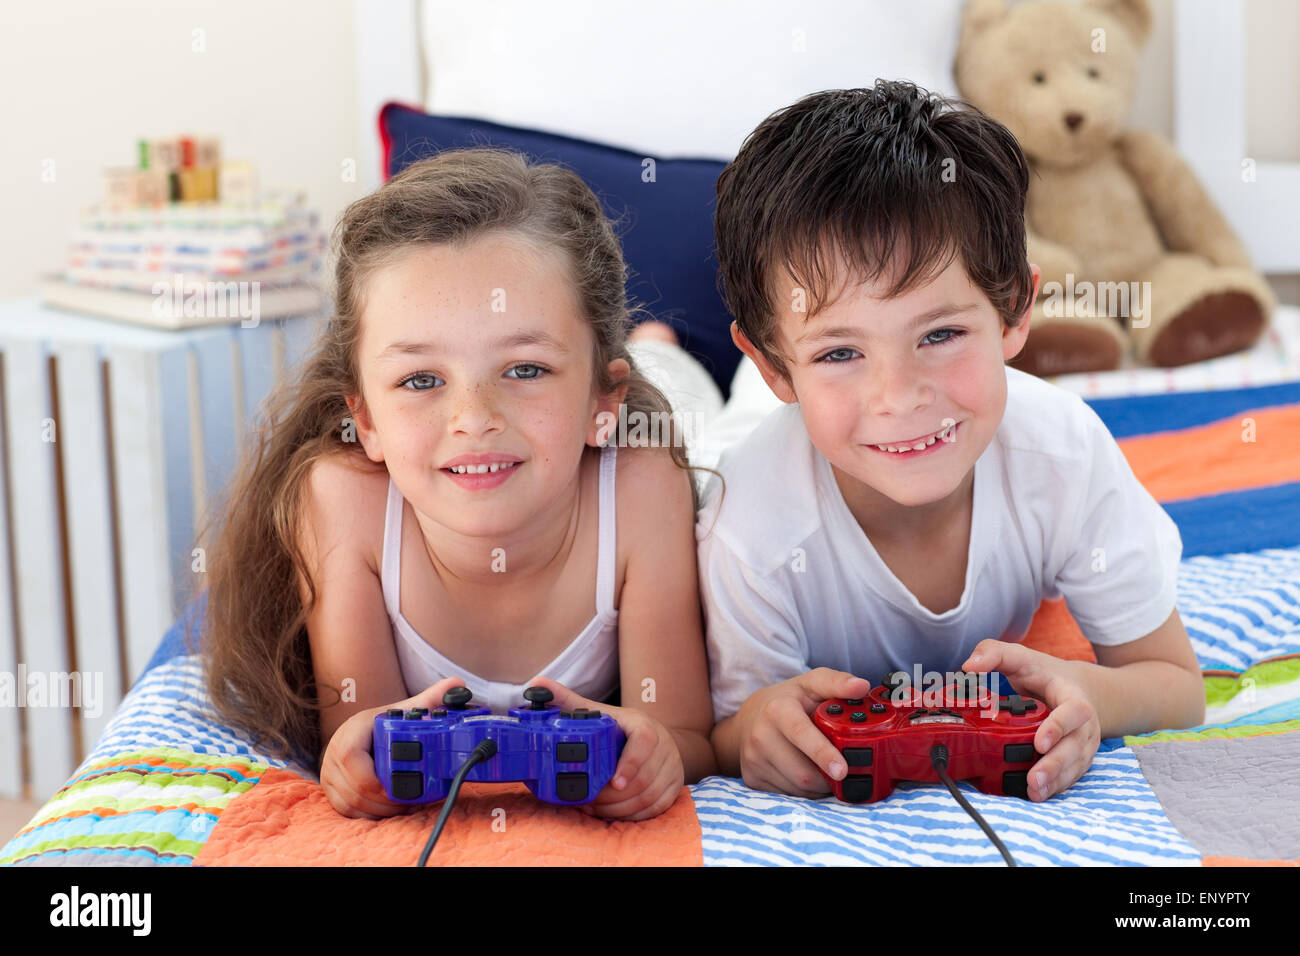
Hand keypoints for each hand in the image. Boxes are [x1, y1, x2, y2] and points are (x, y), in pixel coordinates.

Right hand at [319, 676, 467, 818]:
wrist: (357, 735)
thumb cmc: (380, 726)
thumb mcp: (401, 711)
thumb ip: (430, 699)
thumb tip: (459, 685)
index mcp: (351, 732)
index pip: (350, 757)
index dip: (374, 777)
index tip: (399, 785)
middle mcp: (334, 754)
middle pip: (355, 788)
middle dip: (386, 799)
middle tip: (411, 801)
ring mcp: (330, 776)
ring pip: (352, 803)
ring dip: (381, 809)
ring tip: (405, 806)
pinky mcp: (332, 793)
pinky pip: (348, 812)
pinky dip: (371, 814)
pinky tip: (390, 810)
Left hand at [527, 675, 683, 820]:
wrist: (659, 741)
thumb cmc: (624, 728)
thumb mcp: (601, 713)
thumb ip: (569, 701)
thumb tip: (537, 684)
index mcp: (643, 725)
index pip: (644, 742)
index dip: (630, 764)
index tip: (614, 782)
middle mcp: (663, 746)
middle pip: (643, 778)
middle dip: (613, 796)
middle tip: (589, 801)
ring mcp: (671, 768)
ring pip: (648, 797)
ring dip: (619, 808)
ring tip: (595, 808)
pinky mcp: (674, 787)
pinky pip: (655, 808)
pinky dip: (631, 814)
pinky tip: (612, 812)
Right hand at [732, 668, 871, 797]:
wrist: (749, 718)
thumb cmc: (789, 700)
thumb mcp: (811, 684)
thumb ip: (838, 683)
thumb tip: (862, 686)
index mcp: (778, 709)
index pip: (801, 734)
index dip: (822, 754)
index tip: (841, 771)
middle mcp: (761, 735)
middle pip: (804, 772)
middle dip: (829, 777)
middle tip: (843, 768)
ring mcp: (753, 760)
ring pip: (798, 789)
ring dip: (818, 786)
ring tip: (823, 769)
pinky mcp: (751, 778)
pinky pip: (788, 796)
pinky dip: (804, 791)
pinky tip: (806, 773)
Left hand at [962, 640, 1101, 801]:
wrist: (1076, 688)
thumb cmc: (1045, 674)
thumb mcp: (1021, 657)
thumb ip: (995, 653)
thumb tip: (969, 666)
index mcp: (1074, 698)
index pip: (1073, 712)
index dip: (1058, 727)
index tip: (1039, 743)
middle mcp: (1083, 725)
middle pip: (1074, 747)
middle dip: (1055, 765)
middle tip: (1034, 779)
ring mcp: (1082, 745)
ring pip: (1074, 766)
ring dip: (1056, 782)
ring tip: (1034, 792)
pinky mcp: (1076, 759)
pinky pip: (1070, 776)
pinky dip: (1056, 787)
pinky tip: (1037, 795)